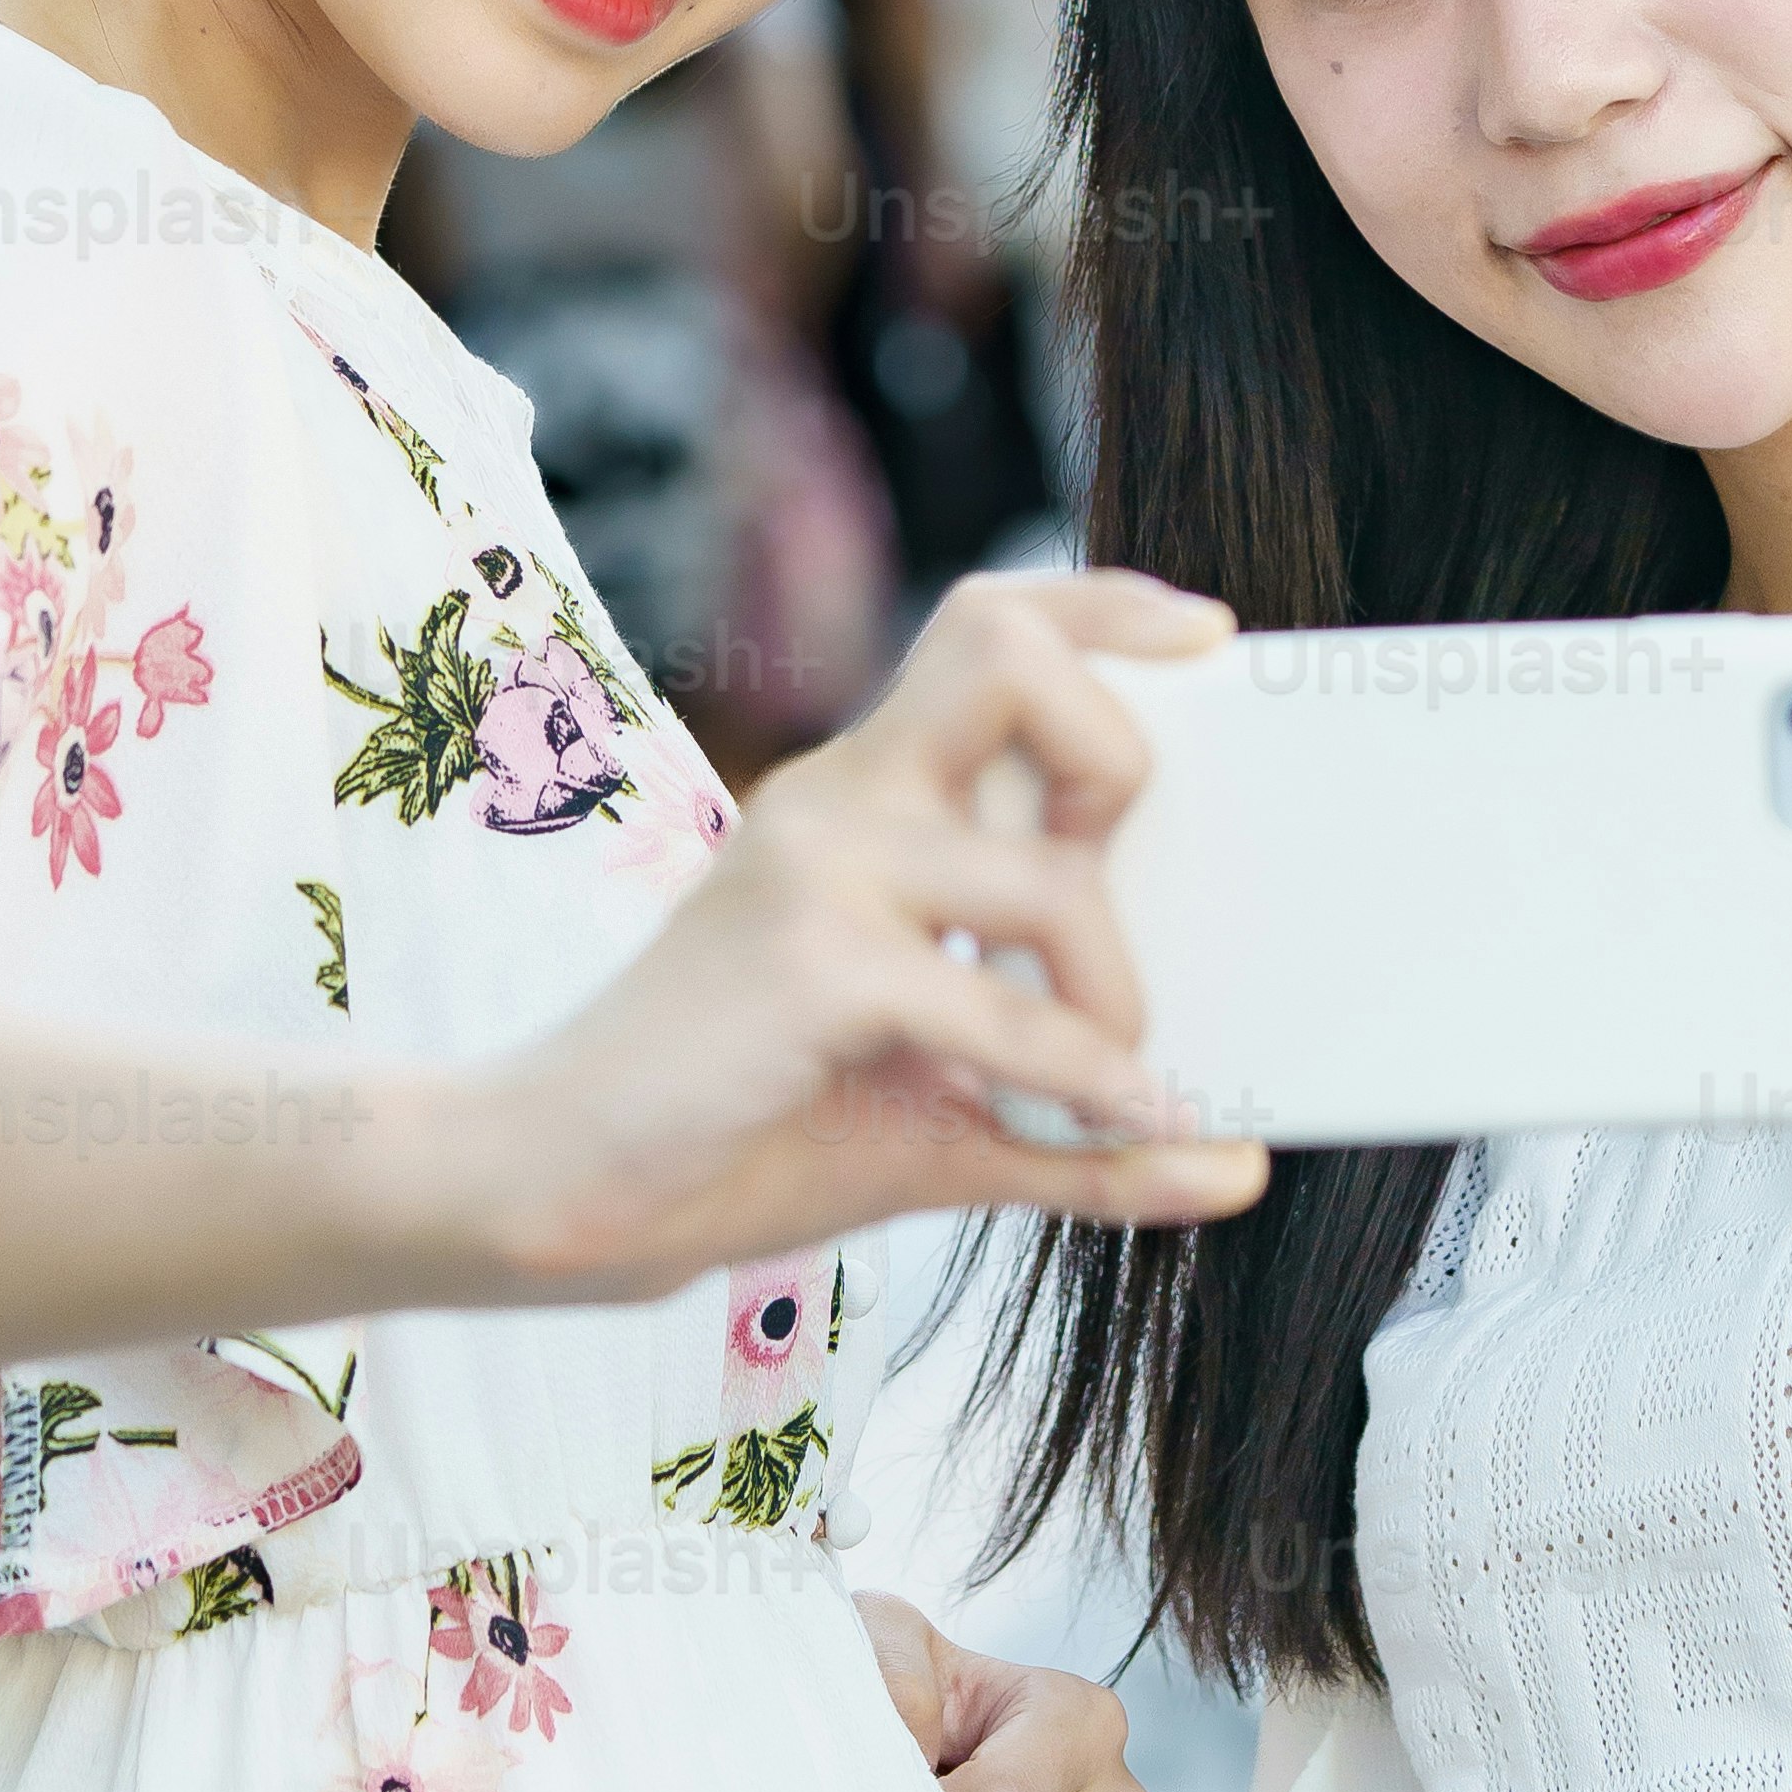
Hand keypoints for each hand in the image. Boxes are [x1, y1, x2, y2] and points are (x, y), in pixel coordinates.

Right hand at [453, 568, 1269, 1296]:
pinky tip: (1128, 1120)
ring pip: (1040, 871)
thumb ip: (1078, 1122)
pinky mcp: (807, 965)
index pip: (989, 623)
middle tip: (1124, 863)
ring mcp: (820, 871)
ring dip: (1116, 986)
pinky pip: (994, 1006)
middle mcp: (842, 797)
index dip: (1109, 606)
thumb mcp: (937, 1112)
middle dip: (1115, 741)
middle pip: (1006, 646)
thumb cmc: (744, 1126)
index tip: (1210, 638)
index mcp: (864, 795)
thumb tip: (1241, 1165)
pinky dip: (1084, 1076)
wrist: (551, 1185)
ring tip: (1124, 1068)